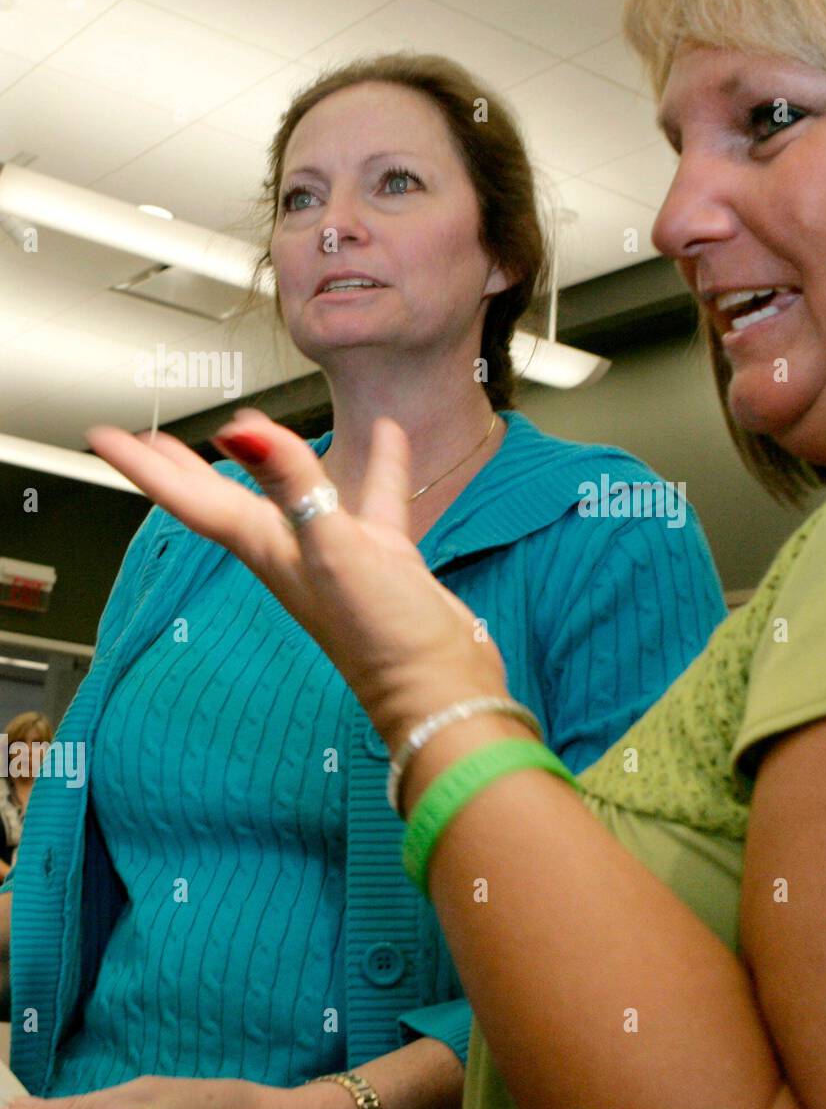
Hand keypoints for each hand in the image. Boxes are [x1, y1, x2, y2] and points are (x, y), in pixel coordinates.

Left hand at [86, 411, 507, 753]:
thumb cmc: (379, 637)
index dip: (147, 468)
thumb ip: (294, 487)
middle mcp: (292, 552)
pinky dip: (378, 465)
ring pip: (296, 493)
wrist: (438, 687)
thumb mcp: (333, 551)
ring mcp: (336, 555)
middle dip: (188, 469)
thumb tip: (245, 432)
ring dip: (276, 458)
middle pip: (227, 500)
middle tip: (154, 439)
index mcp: (267, 550)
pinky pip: (372, 499)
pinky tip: (388, 435)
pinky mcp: (380, 558)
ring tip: (258, 422)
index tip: (105, 438)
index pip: (193, 500)